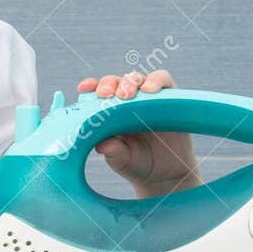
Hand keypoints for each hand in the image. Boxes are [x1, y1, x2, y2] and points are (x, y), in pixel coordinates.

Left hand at [77, 69, 199, 198]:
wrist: (165, 173)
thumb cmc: (137, 163)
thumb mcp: (122, 161)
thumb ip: (113, 152)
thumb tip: (102, 145)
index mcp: (108, 113)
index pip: (97, 94)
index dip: (90, 87)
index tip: (83, 89)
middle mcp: (126, 102)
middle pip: (115, 82)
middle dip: (109, 84)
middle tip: (106, 94)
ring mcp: (147, 98)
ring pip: (136, 78)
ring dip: (130, 81)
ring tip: (127, 94)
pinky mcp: (168, 97)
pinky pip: (163, 80)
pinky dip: (156, 80)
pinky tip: (150, 89)